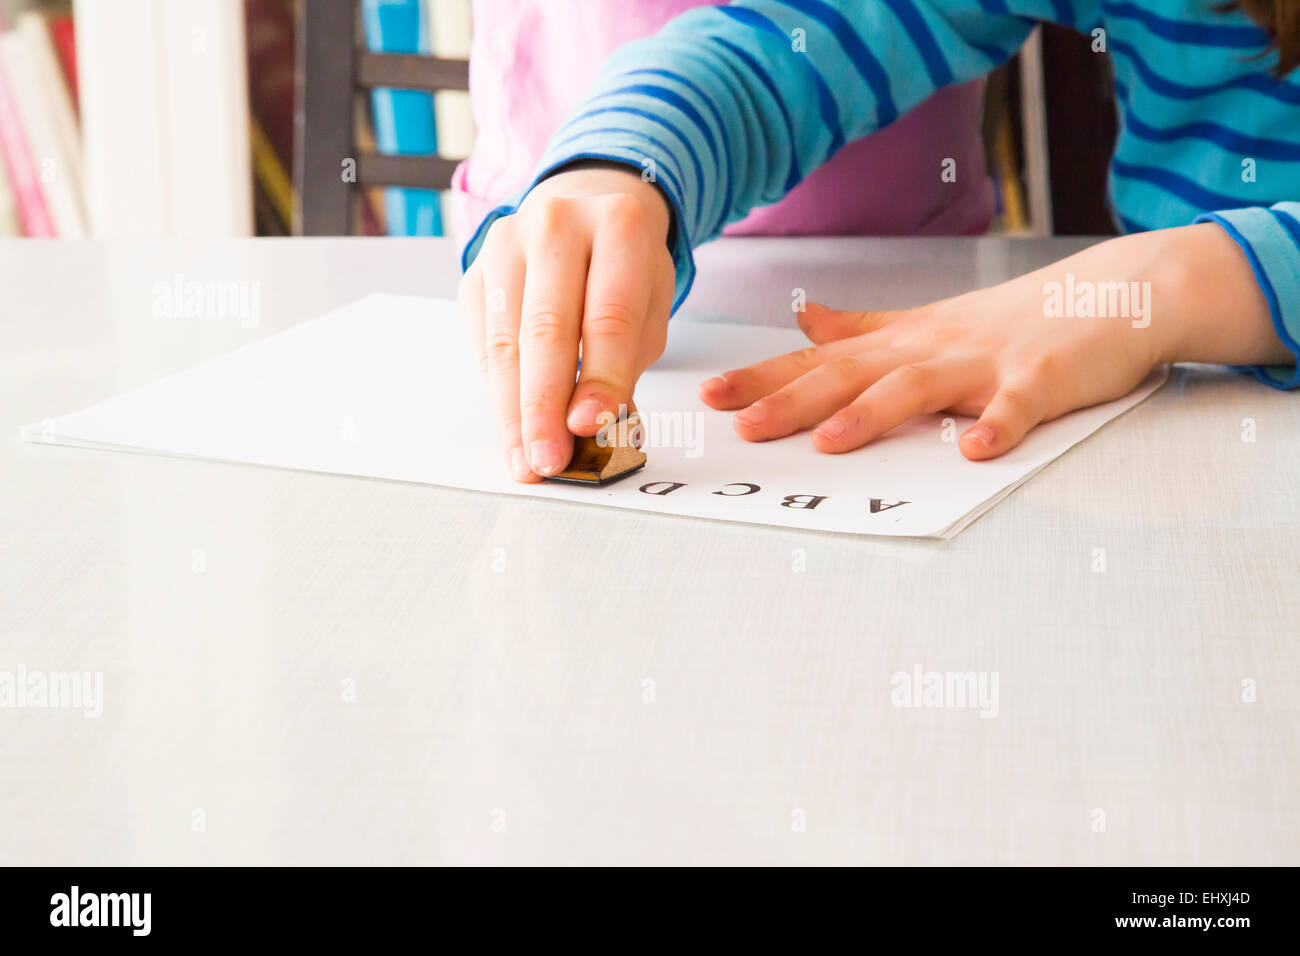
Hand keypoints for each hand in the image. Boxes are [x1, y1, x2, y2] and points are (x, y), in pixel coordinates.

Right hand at [459, 162, 676, 481]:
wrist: (581, 213)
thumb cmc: (621, 270)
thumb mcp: (648, 306)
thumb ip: (626, 362)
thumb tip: (594, 428)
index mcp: (618, 226)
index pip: (608, 316)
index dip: (600, 378)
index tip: (590, 428)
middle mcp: (556, 225)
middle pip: (547, 328)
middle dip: (546, 406)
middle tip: (549, 459)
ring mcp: (505, 245)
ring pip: (505, 342)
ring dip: (514, 412)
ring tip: (526, 459)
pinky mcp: (474, 273)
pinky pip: (483, 343)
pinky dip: (497, 393)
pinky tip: (511, 431)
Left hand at [699, 225, 1288, 459]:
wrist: (1114, 290)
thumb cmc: (1014, 317)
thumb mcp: (927, 321)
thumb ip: (863, 329)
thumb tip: (804, 322)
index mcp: (902, 342)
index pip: (820, 362)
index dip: (765, 378)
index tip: (709, 397)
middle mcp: (931, 349)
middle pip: (852, 375)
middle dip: (793, 400)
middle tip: (741, 424)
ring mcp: (985, 361)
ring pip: (920, 387)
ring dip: (874, 414)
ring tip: (830, 443)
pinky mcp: (1042, 377)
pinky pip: (1018, 405)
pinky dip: (999, 424)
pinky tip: (977, 451)